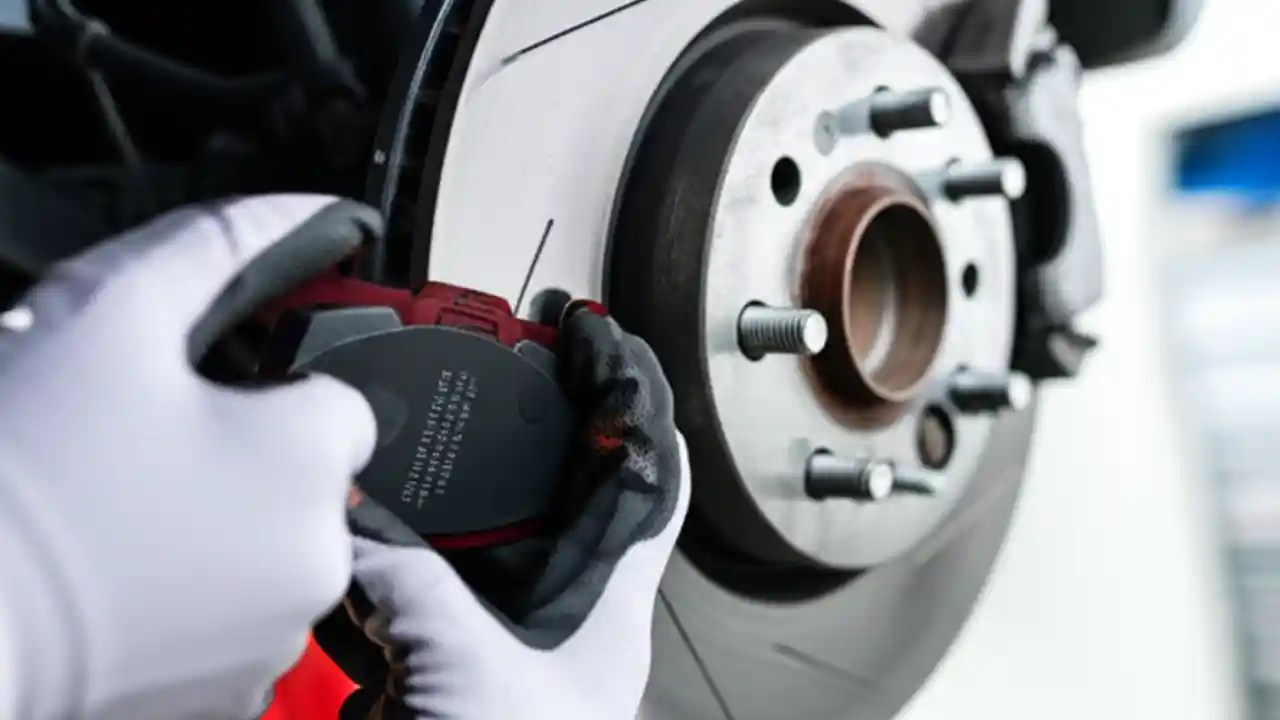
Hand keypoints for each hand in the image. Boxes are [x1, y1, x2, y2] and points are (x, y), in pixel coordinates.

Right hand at [0, 196, 380, 718]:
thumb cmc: (18, 471)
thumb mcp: (112, 309)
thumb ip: (225, 245)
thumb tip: (310, 212)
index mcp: (310, 457)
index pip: (336, 399)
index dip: (265, 391)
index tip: (201, 401)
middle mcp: (317, 553)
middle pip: (305, 481)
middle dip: (242, 461)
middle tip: (139, 460)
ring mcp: (275, 635)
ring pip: (269, 552)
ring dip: (217, 531)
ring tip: (121, 522)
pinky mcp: (231, 695)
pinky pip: (236, 623)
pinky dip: (194, 604)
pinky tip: (123, 584)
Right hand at [335, 306, 689, 719]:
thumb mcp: (469, 673)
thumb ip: (411, 586)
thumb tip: (350, 523)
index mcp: (614, 606)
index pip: (654, 474)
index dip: (639, 395)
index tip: (607, 332)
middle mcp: (577, 613)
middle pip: (593, 483)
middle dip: (571, 409)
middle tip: (538, 342)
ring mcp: (525, 636)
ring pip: (526, 525)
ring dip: (505, 464)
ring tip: (476, 398)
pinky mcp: (471, 661)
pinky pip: (455, 575)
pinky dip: (433, 532)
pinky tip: (399, 506)